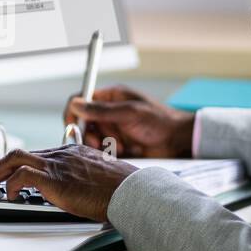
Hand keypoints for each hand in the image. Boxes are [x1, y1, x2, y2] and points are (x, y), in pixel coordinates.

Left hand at [0, 145, 137, 221]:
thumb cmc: (121, 192)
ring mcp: (58, 165)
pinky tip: (9, 195)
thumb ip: (80, 182)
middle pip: (17, 154)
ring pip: (14, 159)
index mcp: (70, 154)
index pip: (33, 155)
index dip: (11, 167)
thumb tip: (72, 195)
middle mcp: (61, 155)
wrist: (134, 193)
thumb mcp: (96, 181)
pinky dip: (11, 183)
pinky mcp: (56, 179)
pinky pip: (23, 175)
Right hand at [62, 84, 194, 157]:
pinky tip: (125, 151)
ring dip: (101, 145)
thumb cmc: (160, 120)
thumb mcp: (130, 112)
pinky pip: (102, 150)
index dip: (72, 112)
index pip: (80, 100)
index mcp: (110, 98)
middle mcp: (107, 113)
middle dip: (88, 134)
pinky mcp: (116, 145)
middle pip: (82, 123)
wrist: (178, 141)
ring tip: (120, 146)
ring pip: (91, 139)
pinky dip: (109, 153)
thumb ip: (102, 110)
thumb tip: (75, 104)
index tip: (72, 125)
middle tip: (98, 142)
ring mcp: (111, 129)